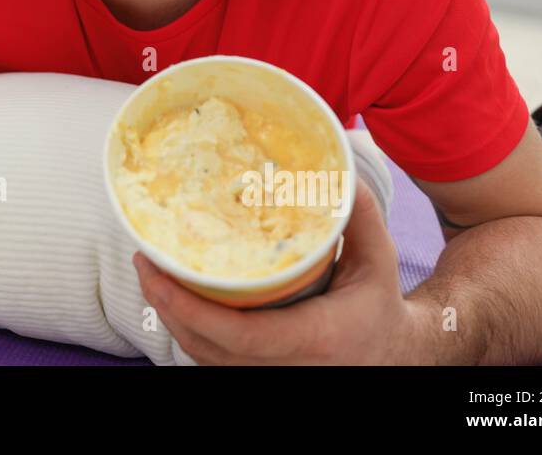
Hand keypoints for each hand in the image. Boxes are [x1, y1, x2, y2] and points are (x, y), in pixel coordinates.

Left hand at [133, 181, 423, 363]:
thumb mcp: (379, 258)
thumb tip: (335, 162)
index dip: (190, 307)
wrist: (398, 356)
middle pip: (208, 347)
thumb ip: (357, 212)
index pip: (240, 334)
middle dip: (166, 306)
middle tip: (143, 261)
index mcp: (317, 337)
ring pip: (204, 359)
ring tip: (151, 274)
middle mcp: (291, 368)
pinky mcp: (263, 377)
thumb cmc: (381, 304)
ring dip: (172, 318)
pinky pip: (213, 363)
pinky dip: (189, 333)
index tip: (159, 271)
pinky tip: (174, 299)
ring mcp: (274, 378)